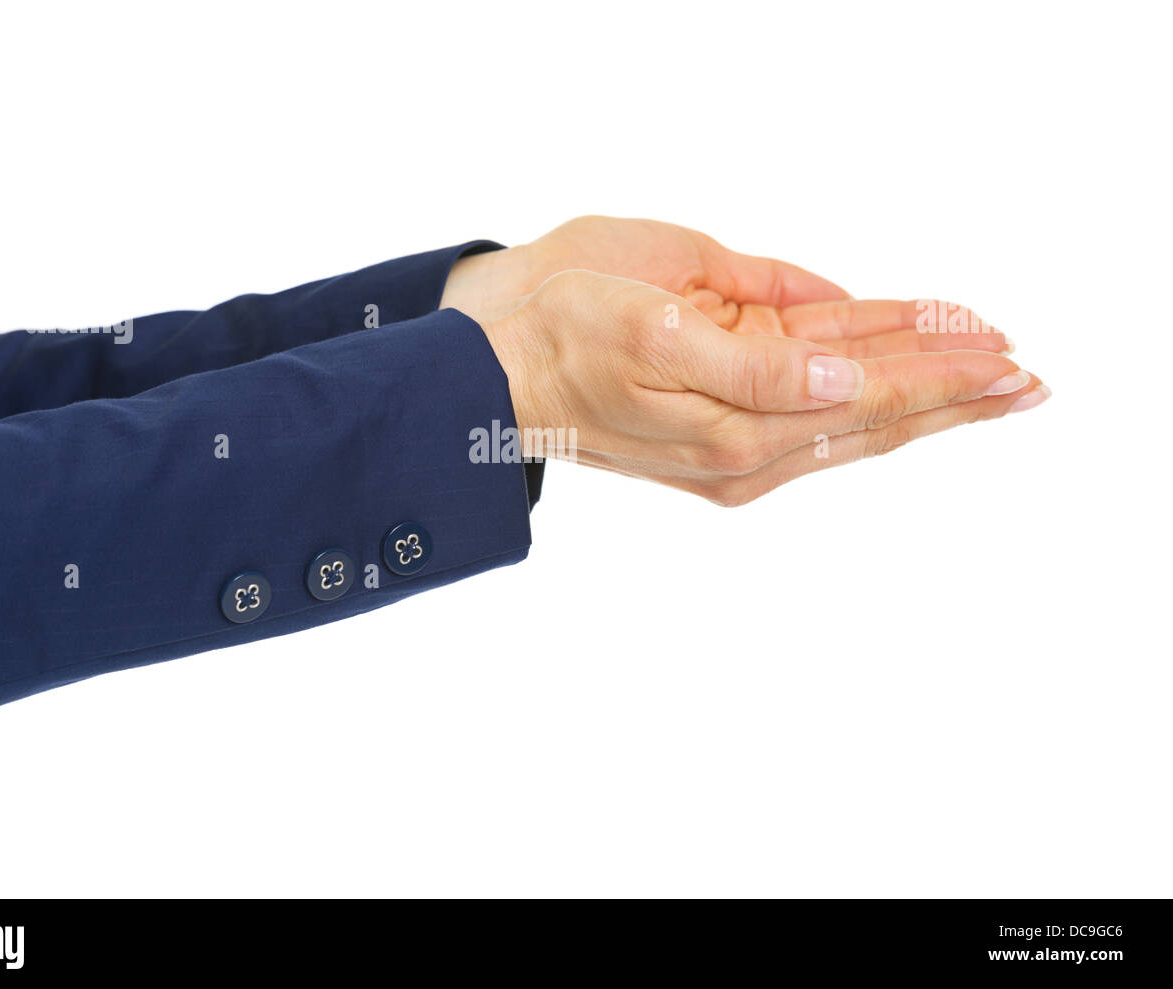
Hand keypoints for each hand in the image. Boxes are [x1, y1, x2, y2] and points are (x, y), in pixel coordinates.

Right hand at [481, 270, 1047, 505]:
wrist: (497, 382)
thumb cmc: (565, 336)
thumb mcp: (654, 325)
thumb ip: (756, 358)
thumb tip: (847, 373)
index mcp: (735, 422)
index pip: (862, 394)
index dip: (935, 372)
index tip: (1001, 356)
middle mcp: (746, 449)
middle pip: (872, 416)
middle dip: (951, 394)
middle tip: (1027, 382)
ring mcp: (736, 454)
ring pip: (850, 422)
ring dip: (922, 399)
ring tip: (986, 381)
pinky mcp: (723, 448)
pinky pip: (814, 423)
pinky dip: (867, 401)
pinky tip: (897, 390)